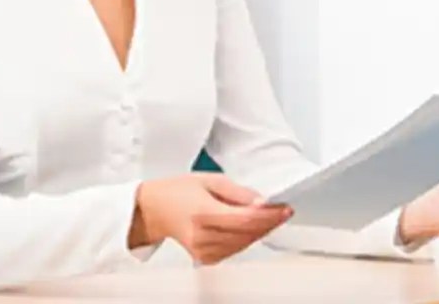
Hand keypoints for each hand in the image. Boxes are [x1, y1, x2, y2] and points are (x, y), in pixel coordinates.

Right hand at [131, 173, 291, 263]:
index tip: (284, 208)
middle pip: (247, 234)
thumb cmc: (178, 191)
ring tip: (272, 217)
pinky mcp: (205, 257)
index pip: (245, 220)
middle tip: (283, 211)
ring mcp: (203, 250)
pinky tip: (254, 228)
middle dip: (269, 222)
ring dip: (261, 231)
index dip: (269, 215)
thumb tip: (262, 202)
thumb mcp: (210, 180)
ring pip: (244, 244)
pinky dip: (248, 239)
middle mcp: (202, 235)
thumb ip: (238, 193)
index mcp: (203, 213)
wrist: (154, 209)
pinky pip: (235, 250)